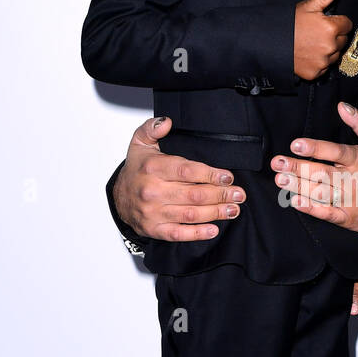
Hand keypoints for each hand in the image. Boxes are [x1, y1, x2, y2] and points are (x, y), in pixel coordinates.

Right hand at [113, 116, 245, 240]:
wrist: (118, 198)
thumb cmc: (137, 170)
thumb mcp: (140, 143)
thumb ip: (152, 128)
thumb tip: (166, 122)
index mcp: (152, 168)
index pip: (186, 170)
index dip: (210, 174)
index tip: (228, 176)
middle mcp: (152, 191)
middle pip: (194, 194)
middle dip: (220, 195)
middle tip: (239, 194)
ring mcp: (153, 212)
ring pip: (190, 214)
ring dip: (215, 213)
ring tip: (233, 209)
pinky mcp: (154, 229)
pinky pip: (178, 234)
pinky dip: (197, 234)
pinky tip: (214, 229)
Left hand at [271, 102, 357, 232]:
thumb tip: (342, 106)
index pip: (334, 152)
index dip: (314, 148)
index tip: (296, 145)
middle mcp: (351, 179)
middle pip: (321, 173)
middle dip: (297, 168)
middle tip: (278, 163)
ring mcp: (349, 200)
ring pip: (320, 192)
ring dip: (299, 186)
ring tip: (281, 179)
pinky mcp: (347, 217)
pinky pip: (327, 213)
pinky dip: (312, 208)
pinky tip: (296, 202)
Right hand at [293, 0, 352, 80]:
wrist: (271, 43)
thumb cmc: (289, 24)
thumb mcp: (309, 6)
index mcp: (331, 28)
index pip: (347, 24)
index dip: (338, 22)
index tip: (327, 22)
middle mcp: (330, 46)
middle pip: (343, 40)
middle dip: (334, 36)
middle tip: (317, 32)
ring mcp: (323, 61)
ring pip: (335, 55)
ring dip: (328, 50)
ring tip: (312, 43)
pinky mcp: (316, 73)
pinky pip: (325, 67)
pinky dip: (319, 62)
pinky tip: (309, 54)